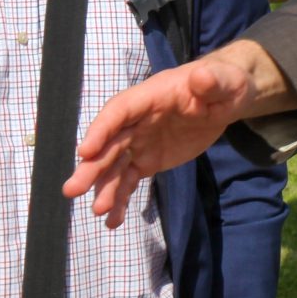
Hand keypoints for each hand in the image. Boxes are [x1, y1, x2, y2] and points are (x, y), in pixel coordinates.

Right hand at [64, 40, 280, 225]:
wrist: (224, 99)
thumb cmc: (223, 84)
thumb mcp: (224, 81)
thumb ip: (211, 82)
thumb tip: (202, 77)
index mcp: (149, 97)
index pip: (119, 112)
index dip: (101, 130)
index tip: (84, 152)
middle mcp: (137, 120)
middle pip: (109, 144)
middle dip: (91, 167)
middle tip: (72, 190)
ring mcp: (139, 142)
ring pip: (115, 166)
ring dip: (104, 188)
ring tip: (98, 211)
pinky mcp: (147, 160)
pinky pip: (129, 180)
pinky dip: (120, 199)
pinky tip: (113, 220)